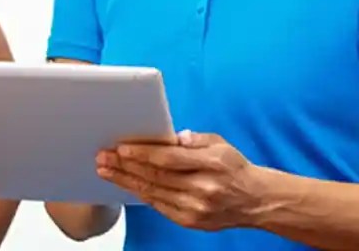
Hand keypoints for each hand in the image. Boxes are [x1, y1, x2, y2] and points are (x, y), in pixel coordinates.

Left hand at [96, 130, 264, 231]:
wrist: (255, 201)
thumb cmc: (235, 168)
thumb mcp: (219, 143)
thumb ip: (193, 139)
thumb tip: (168, 137)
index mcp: (211, 164)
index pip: (169, 159)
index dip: (142, 153)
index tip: (120, 147)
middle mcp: (203, 188)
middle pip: (156, 176)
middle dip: (125, 166)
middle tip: (103, 157)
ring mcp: (196, 208)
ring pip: (153, 192)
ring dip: (126, 180)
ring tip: (106, 170)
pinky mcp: (190, 221)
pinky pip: (159, 206)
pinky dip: (141, 193)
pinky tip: (126, 184)